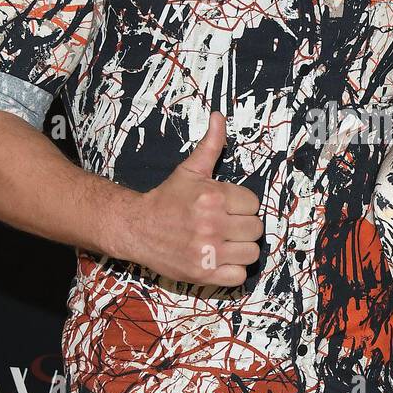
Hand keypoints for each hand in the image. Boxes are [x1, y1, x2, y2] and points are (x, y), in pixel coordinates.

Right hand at [129, 112, 263, 284]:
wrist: (136, 228)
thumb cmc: (166, 199)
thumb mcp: (189, 170)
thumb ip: (210, 145)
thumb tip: (220, 117)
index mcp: (212, 197)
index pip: (253, 204)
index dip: (242, 205)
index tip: (227, 207)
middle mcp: (211, 225)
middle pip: (256, 229)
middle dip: (243, 226)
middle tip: (226, 225)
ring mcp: (207, 252)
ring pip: (251, 253)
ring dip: (241, 249)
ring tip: (225, 242)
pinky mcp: (203, 274)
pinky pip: (238, 276)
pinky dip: (232, 270)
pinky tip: (219, 259)